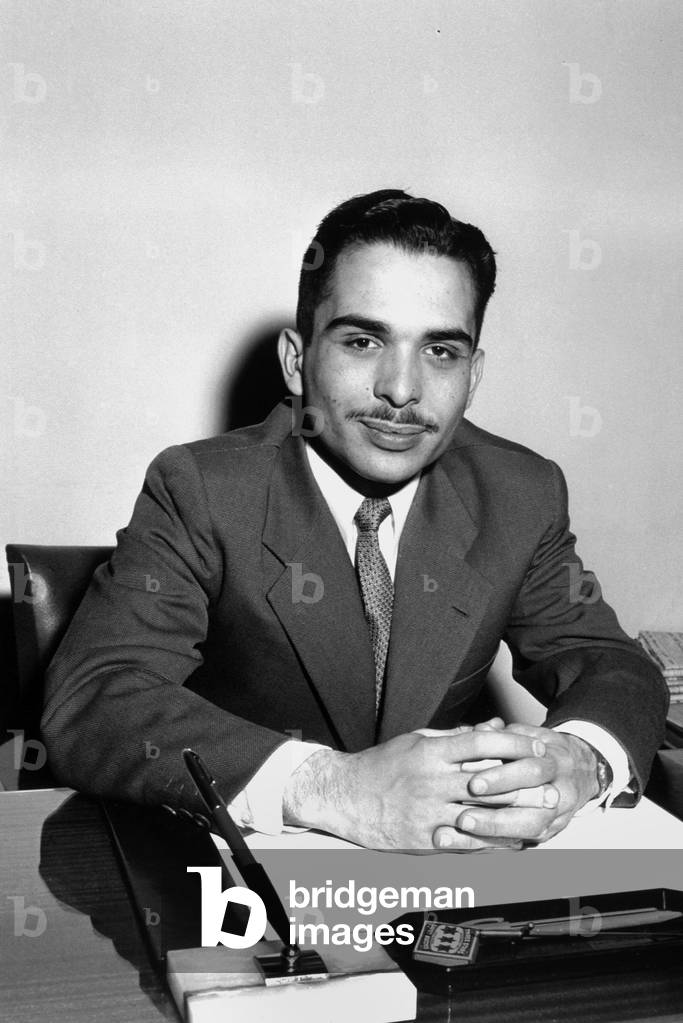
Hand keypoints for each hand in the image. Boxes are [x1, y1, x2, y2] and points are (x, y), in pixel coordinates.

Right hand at [282, 725, 548, 851]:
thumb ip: (455, 736)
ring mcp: (428, 813)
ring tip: (543, 814)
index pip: (480, 744)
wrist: (344, 797)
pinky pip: (466, 843)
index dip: (512, 743)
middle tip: (553, 782)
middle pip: (488, 782)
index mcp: (430, 753)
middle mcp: (431, 782)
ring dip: (516, 816)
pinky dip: (494, 842)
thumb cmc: (383, 764)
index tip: (536, 745)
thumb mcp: (416, 741)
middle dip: (525, 783)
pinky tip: (514, 841)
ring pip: (482, 816)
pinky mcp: (424, 839)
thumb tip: (493, 726)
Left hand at [446, 723, 599, 846]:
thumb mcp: (529, 735)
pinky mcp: (549, 832)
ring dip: (493, 830)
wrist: (581, 774)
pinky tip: (468, 842)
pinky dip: (495, 842)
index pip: (530, 769)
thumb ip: (504, 734)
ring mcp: (558, 814)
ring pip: (530, 826)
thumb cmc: (543, 750)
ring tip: (463, 828)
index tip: (471, 781)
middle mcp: (561, 789)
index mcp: (555, 759)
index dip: (502, 776)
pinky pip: (524, 840)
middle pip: (531, 802)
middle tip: (463, 813)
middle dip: (496, 806)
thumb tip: (481, 729)